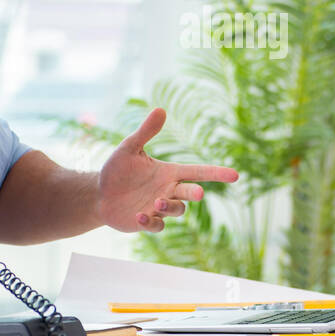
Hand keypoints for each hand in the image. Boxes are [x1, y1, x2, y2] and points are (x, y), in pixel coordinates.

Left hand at [97, 107, 237, 232]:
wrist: (99, 193)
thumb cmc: (117, 169)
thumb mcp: (129, 148)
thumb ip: (146, 132)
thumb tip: (160, 109)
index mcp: (169, 172)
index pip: (198, 172)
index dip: (217, 173)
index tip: (235, 175)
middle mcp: (168, 190)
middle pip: (190, 193)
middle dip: (195, 193)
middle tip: (198, 193)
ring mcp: (159, 208)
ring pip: (177, 211)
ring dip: (170, 207)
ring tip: (157, 202)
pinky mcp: (146, 222)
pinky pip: (156, 226)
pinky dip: (150, 222)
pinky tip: (138, 215)